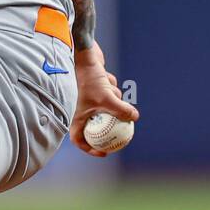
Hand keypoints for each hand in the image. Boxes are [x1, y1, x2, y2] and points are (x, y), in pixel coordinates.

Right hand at [71, 40, 139, 155]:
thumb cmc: (88, 80)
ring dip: (113, 97)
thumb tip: (134, 118)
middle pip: (99, 123)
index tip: (105, 152)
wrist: (83, 56)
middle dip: (111, 120)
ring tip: (108, 86)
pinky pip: (109, 93)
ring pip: (108, 106)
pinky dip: (111, 87)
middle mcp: (80, 109)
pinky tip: (105, 76)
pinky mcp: (95, 87)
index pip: (80, 140)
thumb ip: (121, 110)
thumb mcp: (107, 98)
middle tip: (125, 127)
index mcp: (75, 116)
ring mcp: (88, 98)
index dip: (91, 149)